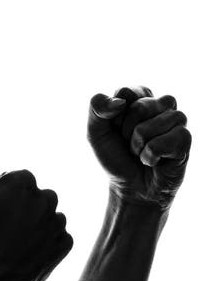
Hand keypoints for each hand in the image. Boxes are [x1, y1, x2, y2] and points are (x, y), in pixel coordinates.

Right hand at [0, 169, 72, 280]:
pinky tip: (26, 254)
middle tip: (2, 230)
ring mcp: (58, 221)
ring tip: (14, 244)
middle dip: (22, 208)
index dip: (0, 196)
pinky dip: (44, 244)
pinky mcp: (65, 243)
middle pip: (34, 197)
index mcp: (23, 180)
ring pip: (47, 217)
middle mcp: (47, 196)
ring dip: (34, 226)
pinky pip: (55, 238)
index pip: (14, 180)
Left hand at [87, 85, 191, 211]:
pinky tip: (155, 162)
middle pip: (139, 107)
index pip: (126, 92)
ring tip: (142, 153)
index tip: (117, 130)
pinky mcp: (185, 139)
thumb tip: (120, 101)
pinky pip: (162, 143)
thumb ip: (97, 108)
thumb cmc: (116, 158)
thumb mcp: (96, 133)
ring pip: (151, 126)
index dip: (115, 117)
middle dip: (127, 133)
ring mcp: (176, 120)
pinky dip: (150, 157)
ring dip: (138, 146)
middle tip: (131, 146)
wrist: (131, 188)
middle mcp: (162, 104)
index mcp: (141, 97)